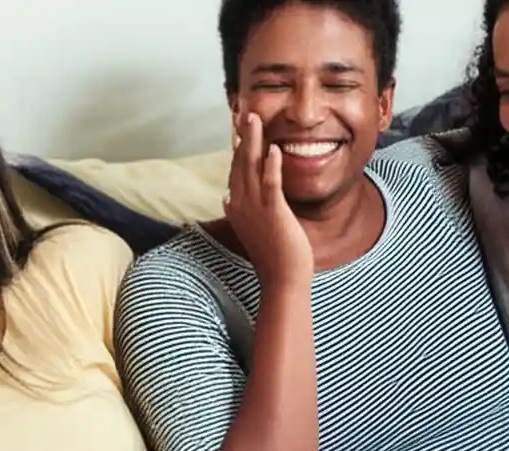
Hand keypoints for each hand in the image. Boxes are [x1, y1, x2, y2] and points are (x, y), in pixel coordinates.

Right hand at [224, 111, 313, 287]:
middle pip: (238, 163)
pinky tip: (273, 148)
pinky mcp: (274, 214)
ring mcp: (256, 209)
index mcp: (237, 206)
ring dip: (252, 142)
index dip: (235, 147)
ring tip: (253, 118)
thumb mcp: (252, 229)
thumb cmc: (272, 257)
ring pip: (251, 168)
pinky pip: (271, 185)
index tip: (235, 126)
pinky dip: (271, 166)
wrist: (282, 281)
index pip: (234, 170)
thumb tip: (226, 199)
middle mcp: (241, 205)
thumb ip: (240, 211)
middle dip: (240, 136)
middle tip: (241, 111)